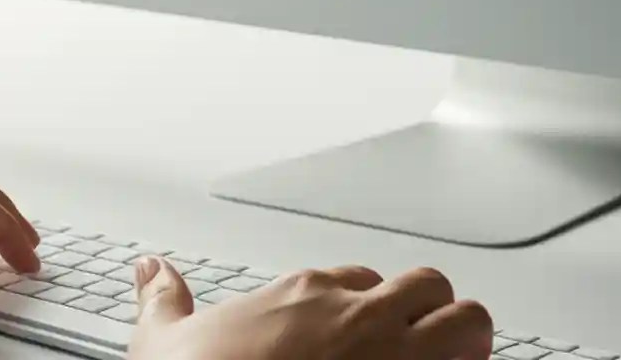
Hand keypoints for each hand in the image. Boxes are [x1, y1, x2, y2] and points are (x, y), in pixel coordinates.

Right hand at [129, 257, 492, 359]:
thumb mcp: (164, 342)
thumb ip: (164, 299)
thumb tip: (150, 270)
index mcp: (303, 296)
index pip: (359, 278)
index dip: (364, 307)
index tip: (356, 333)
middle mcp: (357, 317)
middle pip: (427, 287)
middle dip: (428, 316)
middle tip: (415, 348)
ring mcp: (396, 356)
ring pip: (471, 323)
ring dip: (466, 343)